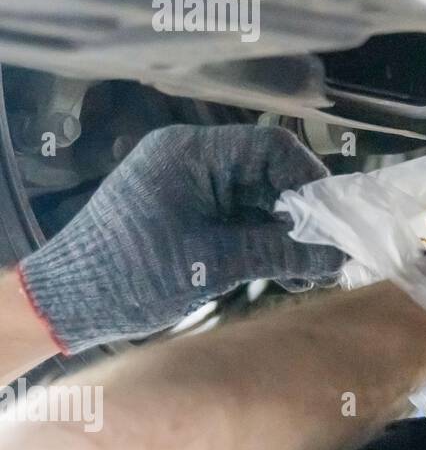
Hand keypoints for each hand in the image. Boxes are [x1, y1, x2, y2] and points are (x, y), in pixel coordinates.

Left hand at [18, 124, 345, 352]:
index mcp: (190, 154)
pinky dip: (260, 239)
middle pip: (266, 171)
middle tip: (326, 249)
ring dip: (283, 231)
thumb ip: (280, 254)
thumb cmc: (129, 274)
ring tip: (306, 270)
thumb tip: (336, 257)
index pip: (271, 147)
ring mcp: (185, 185)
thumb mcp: (213, 263)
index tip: (333, 216)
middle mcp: (189, 159)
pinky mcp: (183, 210)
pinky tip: (281, 269)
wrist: (66, 303)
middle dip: (300, 211)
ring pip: (255, 197)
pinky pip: (235, 214)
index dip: (310, 178)